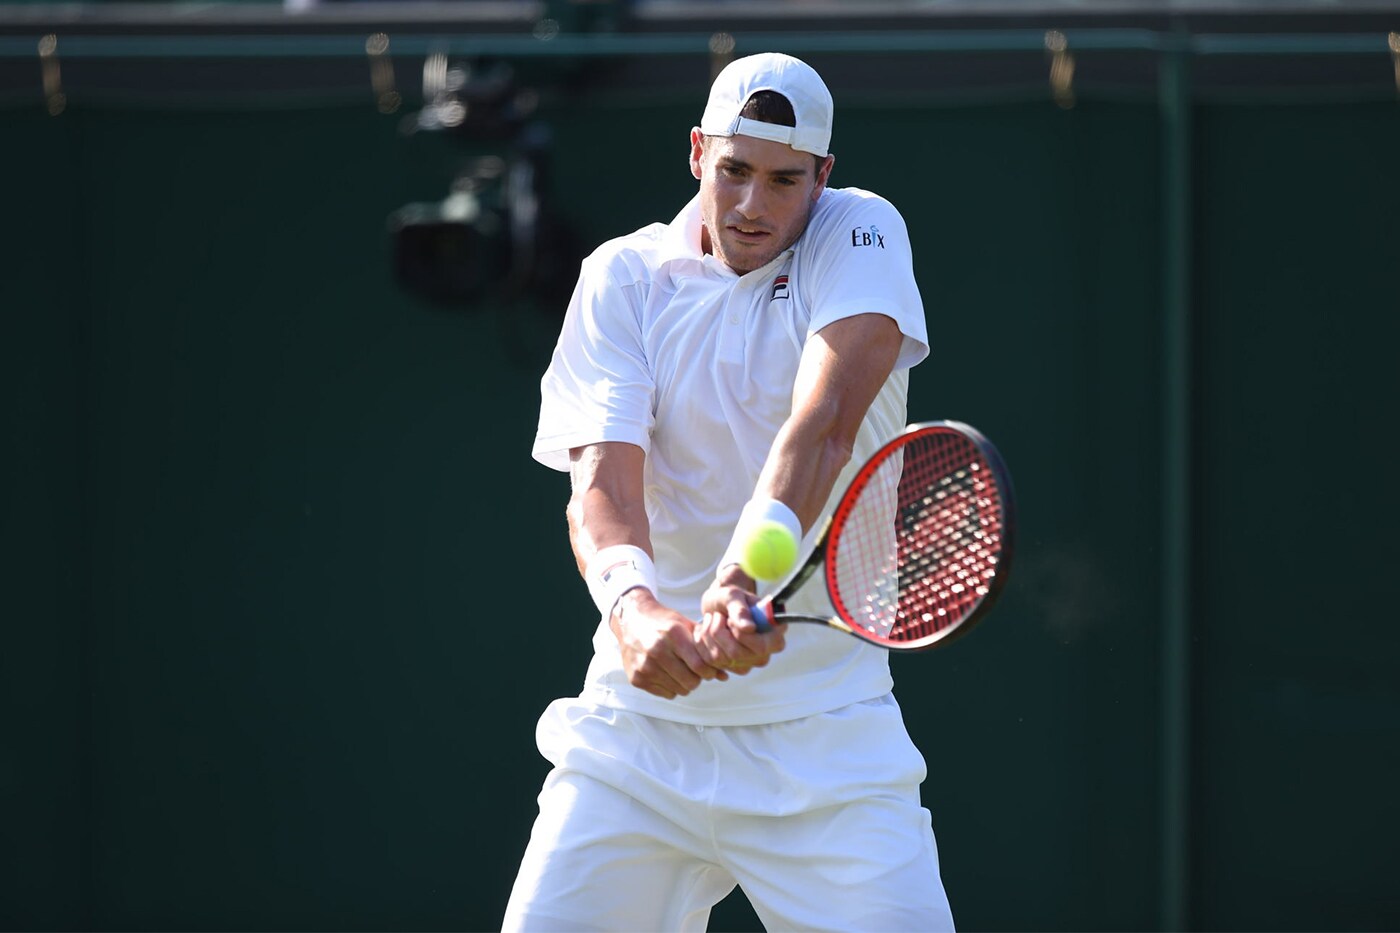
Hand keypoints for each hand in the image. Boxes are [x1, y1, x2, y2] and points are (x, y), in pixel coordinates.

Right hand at [610, 589, 729, 699]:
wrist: (631, 619)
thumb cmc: (663, 622)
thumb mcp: (686, 626)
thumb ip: (705, 648)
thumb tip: (725, 675)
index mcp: (673, 635)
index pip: (700, 665)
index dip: (709, 671)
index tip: (708, 670)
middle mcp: (657, 650)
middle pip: (690, 681)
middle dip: (697, 679)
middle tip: (694, 672)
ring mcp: (645, 666)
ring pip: (679, 690)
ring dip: (684, 684)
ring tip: (680, 671)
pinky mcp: (637, 678)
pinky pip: (665, 693)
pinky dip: (671, 687)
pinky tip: (667, 673)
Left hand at [694, 564, 787, 675]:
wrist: (719, 604)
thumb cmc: (730, 597)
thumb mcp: (733, 596)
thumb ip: (740, 610)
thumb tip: (749, 628)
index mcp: (774, 633)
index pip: (761, 647)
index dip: (741, 636)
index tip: (730, 619)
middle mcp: (765, 653)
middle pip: (736, 654)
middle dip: (719, 632)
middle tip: (717, 616)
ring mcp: (748, 663)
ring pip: (720, 658)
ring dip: (708, 635)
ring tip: (712, 620)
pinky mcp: (731, 667)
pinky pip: (710, 662)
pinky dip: (702, 643)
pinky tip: (706, 630)